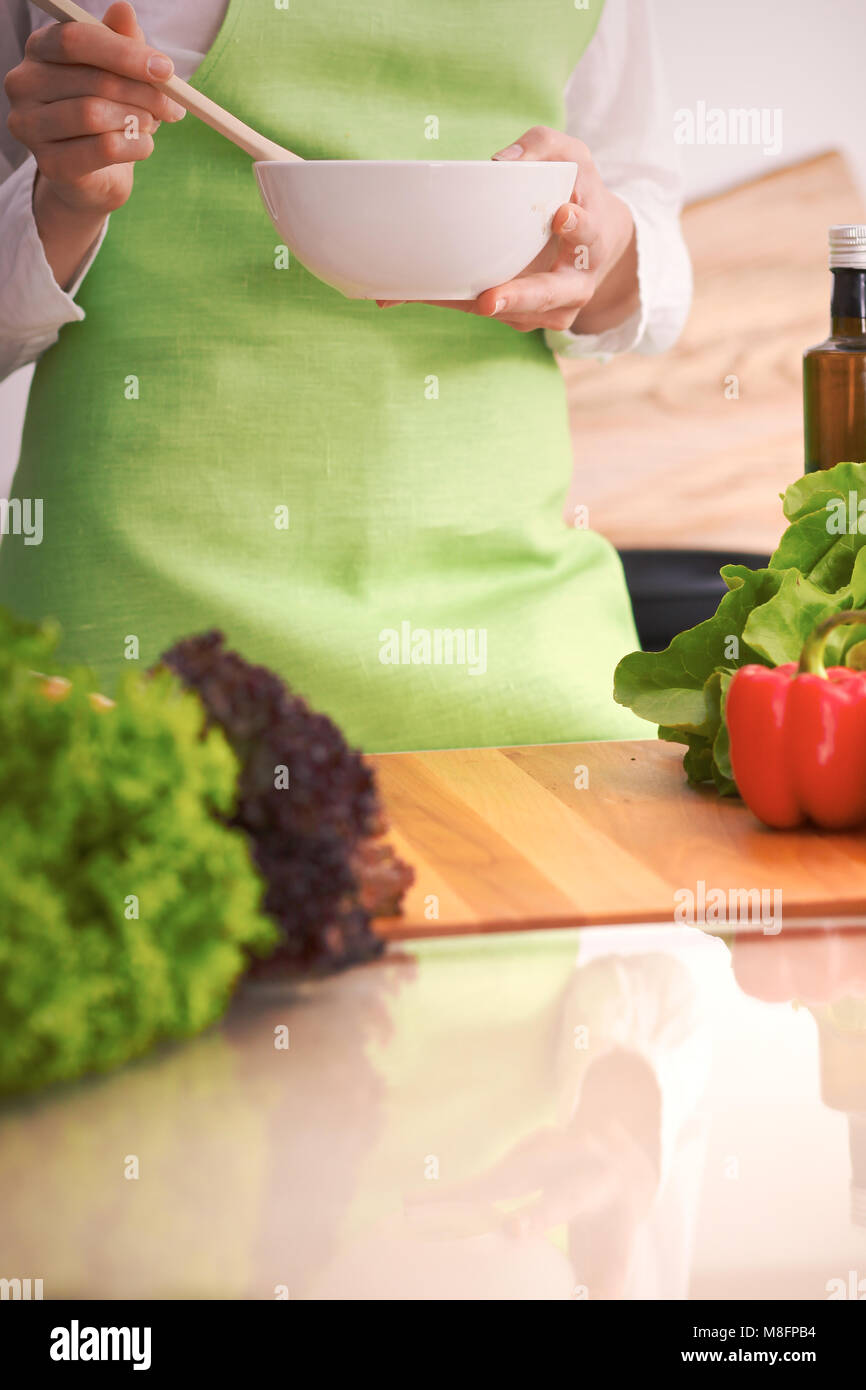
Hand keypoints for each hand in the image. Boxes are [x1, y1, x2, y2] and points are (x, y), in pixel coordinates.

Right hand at [5, 1, 184, 216]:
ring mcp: (30, 126)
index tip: (165, 69)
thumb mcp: (117, 72)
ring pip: (95, 114)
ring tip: (151, 124)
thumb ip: (120, 41)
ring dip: (138, 119)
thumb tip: (124, 11)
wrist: (92, 175)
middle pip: (93, 80)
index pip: (76, 39)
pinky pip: (104, 149)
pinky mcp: (49, 164)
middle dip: (143, 92)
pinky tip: (143, 145)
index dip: (124, 53)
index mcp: (39, 49)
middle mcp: (24, 83)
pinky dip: (136, 146)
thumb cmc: (105, 113)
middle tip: (172, 105)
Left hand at [379, 126, 638, 334]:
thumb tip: (498, 162)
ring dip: (475, 305)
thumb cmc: (577, 193)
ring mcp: (552, 309)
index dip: (578, 227)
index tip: (562, 215)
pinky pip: (490, 313)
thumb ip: (541, 148)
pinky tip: (425, 295)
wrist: (596, 244)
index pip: (588, 234)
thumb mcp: (570, 159)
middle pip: (549, 295)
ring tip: (438, 297)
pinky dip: (458, 303)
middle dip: (519, 298)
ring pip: (515, 313)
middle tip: (489, 301)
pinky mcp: (526, 318)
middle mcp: (575, 284)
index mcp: (591, 241)